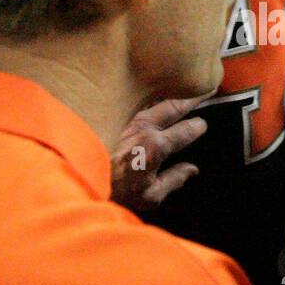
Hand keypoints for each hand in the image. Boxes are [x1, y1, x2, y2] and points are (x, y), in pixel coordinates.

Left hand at [110, 96, 207, 211]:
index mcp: (156, 146)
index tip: (203, 125)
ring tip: (182, 87)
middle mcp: (143, 127)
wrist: (77, 179)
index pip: (186, 130)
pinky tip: (153, 94)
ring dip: (171, 93)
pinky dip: (150, 96)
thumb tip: (191, 170)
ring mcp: (127, 119)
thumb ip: (174, 180)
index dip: (198, 126)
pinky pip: (137, 101)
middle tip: (207, 89)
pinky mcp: (113, 117)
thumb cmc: (113, 191)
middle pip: (174, 106)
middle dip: (193, 98)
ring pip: (155, 100)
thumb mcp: (150, 196)